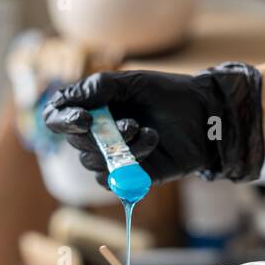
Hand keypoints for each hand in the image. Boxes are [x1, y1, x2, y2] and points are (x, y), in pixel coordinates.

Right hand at [42, 63, 264, 187]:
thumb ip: (99, 88)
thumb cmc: (170, 94)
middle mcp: (100, 133)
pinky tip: (151, 145)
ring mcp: (115, 156)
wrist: (205, 116)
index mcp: (95, 108)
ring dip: (120, 148)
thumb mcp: (133, 82)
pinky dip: (128, 165)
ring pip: (93, 162)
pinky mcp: (131, 177)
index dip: (62, 120)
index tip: (84, 119)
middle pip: (76, 143)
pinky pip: (110, 181)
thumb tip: (67, 99)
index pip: (58, 118)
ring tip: (146, 132)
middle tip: (130, 123)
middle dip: (99, 136)